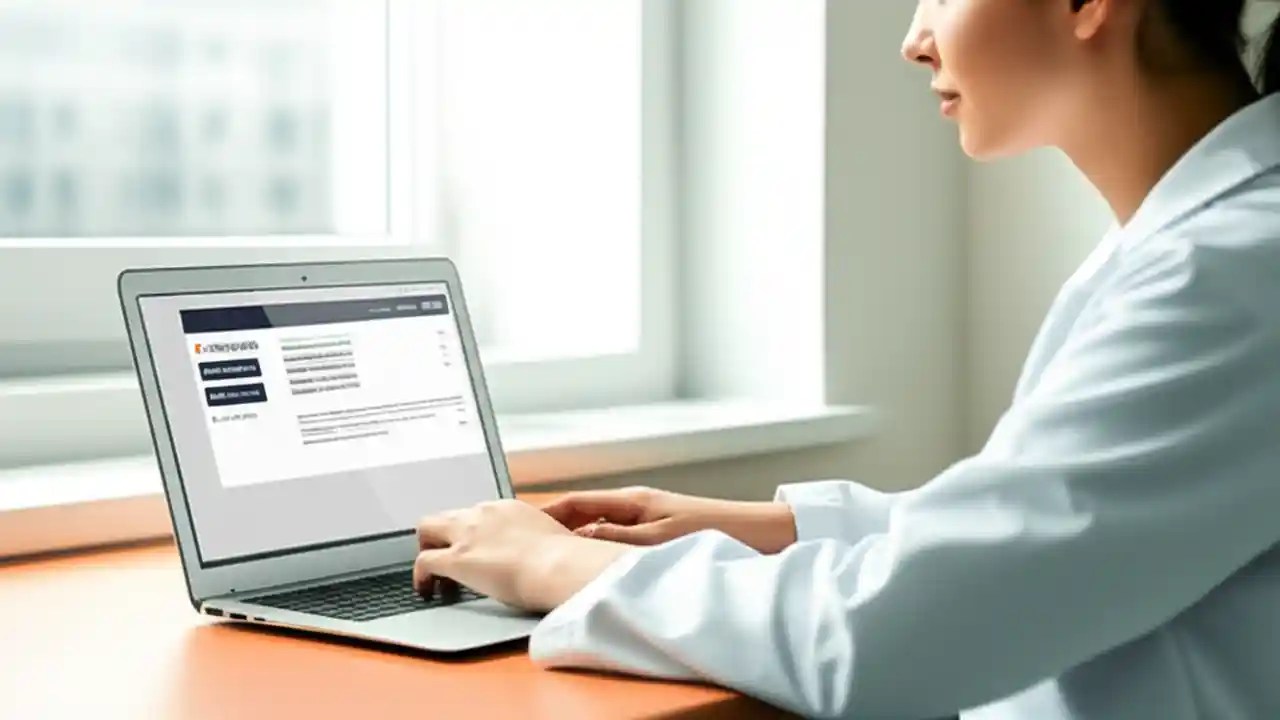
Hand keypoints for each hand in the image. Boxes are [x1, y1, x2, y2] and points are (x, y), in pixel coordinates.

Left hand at [414, 500, 631, 612]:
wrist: (558, 565)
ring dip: (428, 549)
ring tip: (433, 576)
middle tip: (446, 556)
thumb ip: (545, 543)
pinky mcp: (456, 559)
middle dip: (442, 534)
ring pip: (428, 529)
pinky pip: (424, 562)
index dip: (473, 532)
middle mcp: (484, 514)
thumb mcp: (556, 540)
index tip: (478, 548)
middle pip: (448, 515)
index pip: (480, 514)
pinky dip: (421, 577)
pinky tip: (427, 591)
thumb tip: (555, 557)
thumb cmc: (567, 559)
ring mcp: (467, 534)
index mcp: (510, 508)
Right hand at [542, 487, 797, 554]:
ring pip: (598, 530)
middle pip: (582, 515)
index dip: (545, 514)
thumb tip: (578, 535)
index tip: (518, 524)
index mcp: (631, 501)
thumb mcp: (657, 540)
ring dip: (577, 541)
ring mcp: (645, 518)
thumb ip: (615, 538)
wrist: (756, 533)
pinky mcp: (657, 534)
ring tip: (551, 557)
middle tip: (525, 544)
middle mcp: (635, 506)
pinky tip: (593, 566)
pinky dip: (598, 549)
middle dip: (555, 528)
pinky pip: (615, 540)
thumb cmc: (712, 531)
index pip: (574, 503)